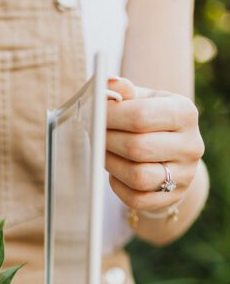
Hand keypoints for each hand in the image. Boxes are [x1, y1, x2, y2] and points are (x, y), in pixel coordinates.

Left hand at [105, 76, 204, 212]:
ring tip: (102, 154)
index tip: (93, 115)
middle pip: (137, 148)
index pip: (141, 116)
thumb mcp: (143, 100)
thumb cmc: (151, 122)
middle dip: (108, 142)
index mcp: (185, 113)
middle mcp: (191, 145)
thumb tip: (108, 84)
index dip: (110, 117)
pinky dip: (118, 187)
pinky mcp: (173, 198)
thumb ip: (125, 92)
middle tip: (93, 136)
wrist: (173, 155)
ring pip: (138, 176)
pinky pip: (137, 199)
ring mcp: (184, 175)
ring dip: (112, 165)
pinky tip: (114, 174)